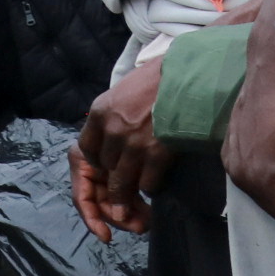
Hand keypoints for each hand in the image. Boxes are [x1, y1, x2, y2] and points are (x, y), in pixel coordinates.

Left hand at [70, 54, 169, 241]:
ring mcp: (134, 142)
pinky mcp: (158, 151)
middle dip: (112, 187)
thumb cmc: (157, 81)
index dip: (95, 166)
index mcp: (100, 112)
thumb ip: (111, 119)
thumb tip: (109, 144)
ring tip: (136, 202)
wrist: (189, 72)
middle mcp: (112, 129)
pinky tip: (157, 184)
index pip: (85, 151)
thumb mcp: (122, 94)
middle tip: (119, 202)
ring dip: (129, 196)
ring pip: (123, 182)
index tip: (105, 172)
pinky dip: (151, 188)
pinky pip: (148, 183)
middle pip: (104, 170)